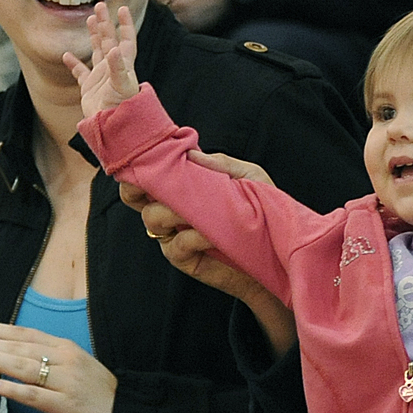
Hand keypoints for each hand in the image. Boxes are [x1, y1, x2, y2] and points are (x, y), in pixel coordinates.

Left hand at [0, 322, 117, 412]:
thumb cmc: (99, 395)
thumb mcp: (76, 367)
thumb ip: (50, 359)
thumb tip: (14, 355)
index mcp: (66, 348)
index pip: (24, 333)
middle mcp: (66, 360)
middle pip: (19, 347)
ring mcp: (67, 382)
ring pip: (23, 367)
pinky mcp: (67, 406)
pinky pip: (35, 396)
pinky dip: (13, 389)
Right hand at [65, 2, 140, 118]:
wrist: (112, 128)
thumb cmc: (122, 107)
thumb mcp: (122, 85)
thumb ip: (117, 67)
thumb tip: (114, 49)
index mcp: (124, 64)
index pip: (126, 40)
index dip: (125, 24)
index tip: (122, 8)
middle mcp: (113, 68)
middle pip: (109, 40)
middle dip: (105, 23)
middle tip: (99, 6)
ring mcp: (101, 77)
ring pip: (96, 51)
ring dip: (93, 36)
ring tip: (89, 20)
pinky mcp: (89, 88)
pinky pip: (80, 73)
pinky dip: (73, 64)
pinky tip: (66, 56)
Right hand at [120, 153, 299, 355]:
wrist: (277, 255)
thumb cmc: (263, 213)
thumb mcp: (249, 179)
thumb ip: (221, 164)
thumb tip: (191, 154)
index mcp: (184, 188)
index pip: (149, 175)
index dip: (140, 167)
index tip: (148, 157)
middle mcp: (172, 210)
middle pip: (135, 197)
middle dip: (138, 186)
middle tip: (160, 180)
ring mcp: (174, 235)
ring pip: (153, 217)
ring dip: (173, 209)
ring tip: (201, 210)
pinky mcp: (183, 258)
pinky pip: (176, 243)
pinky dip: (193, 236)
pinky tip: (213, 234)